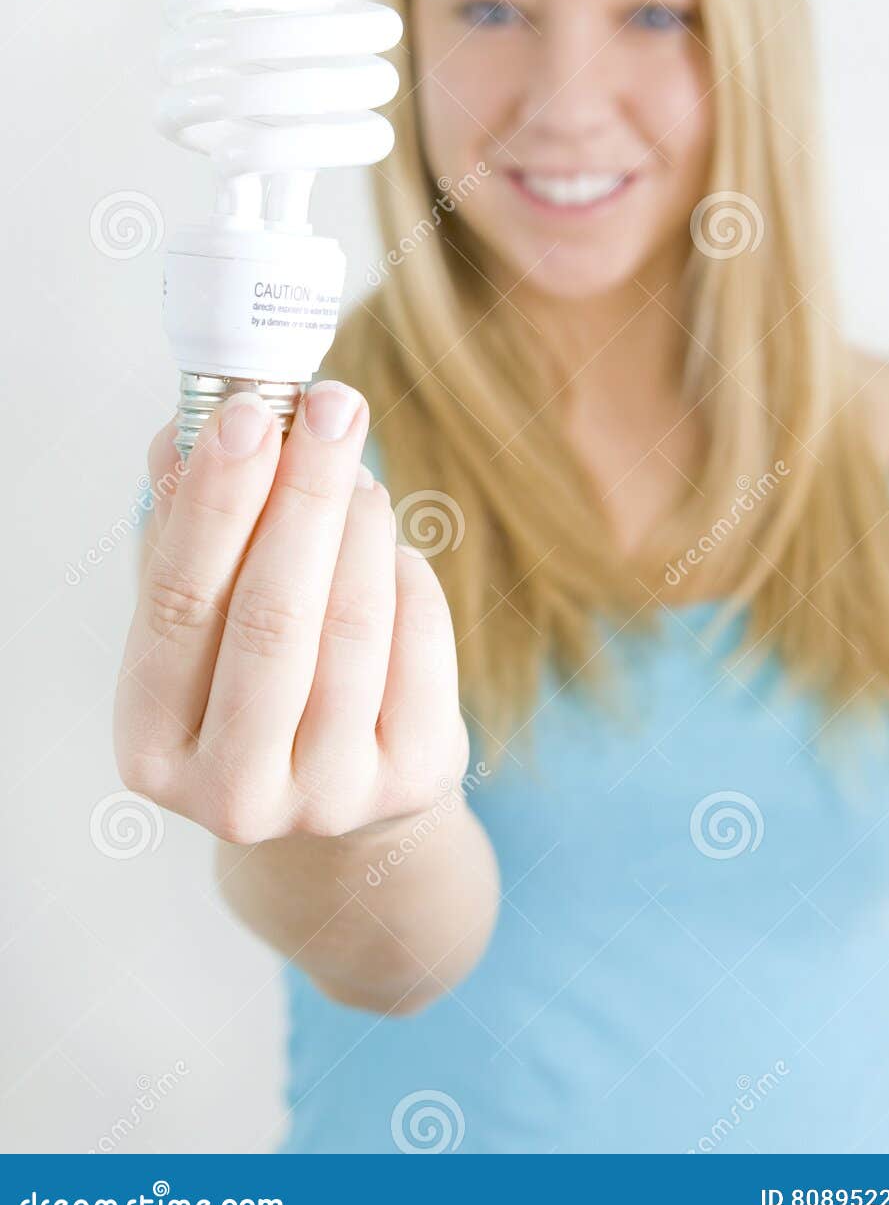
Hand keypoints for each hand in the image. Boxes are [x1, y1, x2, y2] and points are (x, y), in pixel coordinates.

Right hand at [115, 383, 468, 844]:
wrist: (339, 789)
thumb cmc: (254, 679)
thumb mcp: (204, 617)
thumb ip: (186, 524)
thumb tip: (194, 426)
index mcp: (154, 745)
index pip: (176, 604)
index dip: (215, 502)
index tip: (250, 412)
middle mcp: (234, 790)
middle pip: (272, 617)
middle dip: (306, 494)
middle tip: (332, 408)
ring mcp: (329, 796)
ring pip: (354, 626)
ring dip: (362, 526)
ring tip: (358, 474)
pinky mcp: (411, 779)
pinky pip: (419, 642)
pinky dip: (408, 574)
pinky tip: (391, 548)